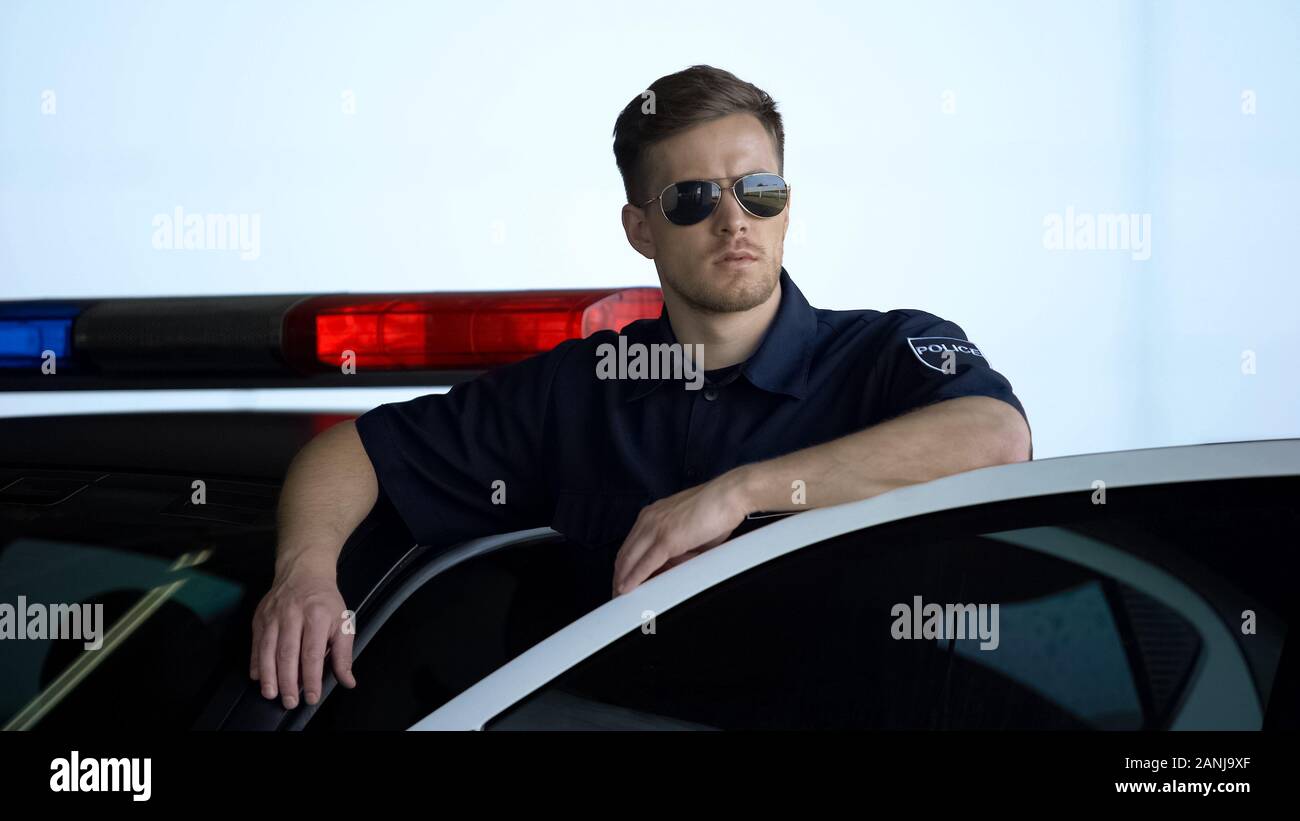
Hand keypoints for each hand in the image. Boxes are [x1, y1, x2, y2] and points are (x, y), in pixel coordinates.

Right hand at [250, 569, 355, 708]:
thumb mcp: (342, 622)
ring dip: (268, 675)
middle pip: (287, 653)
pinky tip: (258, 677)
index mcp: (317, 616)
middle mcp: (293, 615)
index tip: (311, 696)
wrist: (303, 571)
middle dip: (287, 681)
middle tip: (289, 701)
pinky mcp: (260, 617)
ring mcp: (273, 615)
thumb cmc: (325, 600)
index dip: (311, 678)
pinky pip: (255, 643)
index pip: (313, 653)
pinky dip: (255, 662)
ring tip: (271, 693)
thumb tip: (348, 681)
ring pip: (267, 649)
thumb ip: (344, 654)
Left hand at [611, 469, 752, 596]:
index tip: (622, 580)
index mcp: (653, 514)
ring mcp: (656, 527)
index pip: (629, 545)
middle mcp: (650, 518)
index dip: (623, 566)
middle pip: (624, 553)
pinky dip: (634, 578)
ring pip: (629, 560)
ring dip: (623, 580)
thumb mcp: (688, 531)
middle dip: (618, 576)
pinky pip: (645, 564)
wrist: (730, 495)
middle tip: (617, 594)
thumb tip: (672, 566)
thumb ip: (677, 548)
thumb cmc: (716, 509)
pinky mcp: (667, 538)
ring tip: (620, 597)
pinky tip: (628, 589)